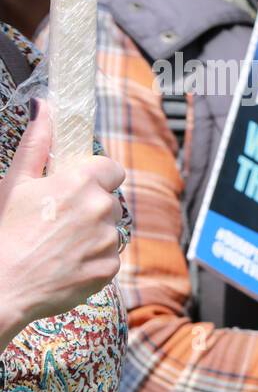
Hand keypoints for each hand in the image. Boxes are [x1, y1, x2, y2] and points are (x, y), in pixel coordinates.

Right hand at [0, 105, 124, 342]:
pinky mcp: (110, 268)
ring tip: (56, 243)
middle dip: (90, 206)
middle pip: (109, 200)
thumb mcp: (16, 182)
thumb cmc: (5, 230)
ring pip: (109, 229)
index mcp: (81, 182)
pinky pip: (107, 257)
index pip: (111, 168)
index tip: (77, 186)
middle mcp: (102, 208)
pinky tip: (64, 263)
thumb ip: (36, 143)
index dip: (95, 176)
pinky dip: (91, 259)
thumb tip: (46, 107)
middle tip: (57, 220)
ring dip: (91, 233)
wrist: (4, 284)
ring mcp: (108, 240)